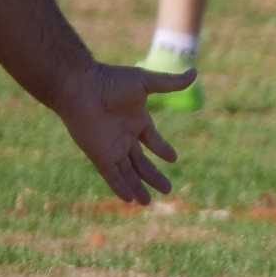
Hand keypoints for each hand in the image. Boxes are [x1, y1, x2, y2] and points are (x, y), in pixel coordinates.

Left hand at [54, 61, 185, 204]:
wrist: (80, 87)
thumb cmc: (110, 81)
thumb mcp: (146, 82)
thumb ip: (170, 83)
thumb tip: (195, 73)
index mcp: (137, 120)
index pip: (152, 140)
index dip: (163, 150)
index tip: (173, 159)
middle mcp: (125, 137)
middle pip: (141, 162)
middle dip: (153, 176)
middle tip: (168, 190)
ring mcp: (112, 147)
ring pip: (128, 173)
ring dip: (138, 187)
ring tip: (148, 203)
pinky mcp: (100, 155)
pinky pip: (112, 176)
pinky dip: (121, 187)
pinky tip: (130, 200)